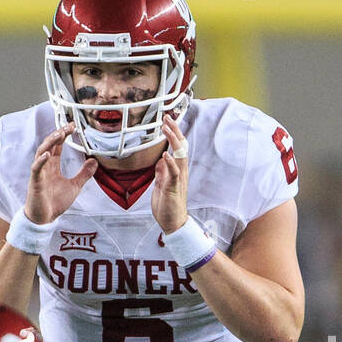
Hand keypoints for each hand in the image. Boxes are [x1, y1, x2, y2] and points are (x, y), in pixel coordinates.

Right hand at [24, 124, 98, 224]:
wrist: (44, 219)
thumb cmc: (55, 203)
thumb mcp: (74, 186)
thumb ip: (84, 174)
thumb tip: (94, 161)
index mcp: (53, 166)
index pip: (57, 146)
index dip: (63, 135)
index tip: (73, 126)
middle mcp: (45, 167)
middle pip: (49, 145)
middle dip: (58, 134)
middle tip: (68, 126)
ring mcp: (39, 173)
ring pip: (41, 152)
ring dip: (50, 142)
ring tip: (59, 134)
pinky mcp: (35, 182)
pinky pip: (36, 169)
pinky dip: (41, 161)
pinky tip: (47, 154)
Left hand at [151, 114, 189, 233]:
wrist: (173, 223)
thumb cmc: (167, 206)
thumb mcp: (161, 186)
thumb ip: (162, 173)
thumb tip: (160, 162)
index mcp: (176, 170)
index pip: (177, 148)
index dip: (173, 134)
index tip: (167, 121)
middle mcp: (180, 172)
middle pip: (180, 146)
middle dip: (174, 131)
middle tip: (168, 117)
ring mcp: (178, 179)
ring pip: (179, 155)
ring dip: (173, 141)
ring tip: (167, 129)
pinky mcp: (174, 188)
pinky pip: (174, 173)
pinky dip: (170, 163)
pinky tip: (165, 154)